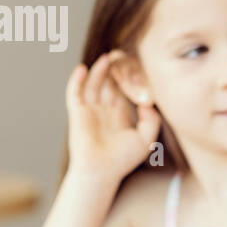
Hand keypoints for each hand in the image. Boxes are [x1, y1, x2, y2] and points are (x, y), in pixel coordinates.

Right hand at [65, 52, 160, 182]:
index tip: (137, 64)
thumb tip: (149, 100)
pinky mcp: (77, 113)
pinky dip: (77, 80)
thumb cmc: (123, 160)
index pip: (123, 91)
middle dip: (114, 70)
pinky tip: (83, 68)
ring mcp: (89, 111)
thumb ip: (151, 119)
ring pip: (94, 84)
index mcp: (119, 115)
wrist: (102, 172)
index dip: (128, 78)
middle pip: (108, 84)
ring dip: (99, 71)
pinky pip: (75, 93)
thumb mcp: (146, 138)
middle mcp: (103, 110)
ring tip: (107, 57)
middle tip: (122, 54)